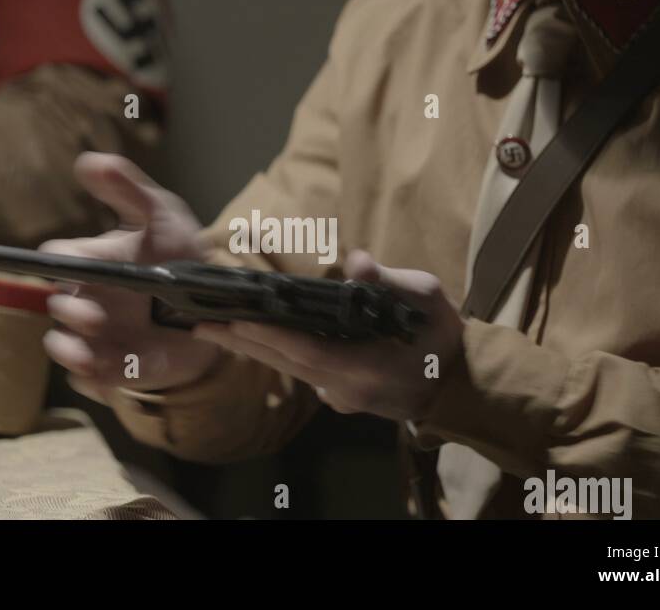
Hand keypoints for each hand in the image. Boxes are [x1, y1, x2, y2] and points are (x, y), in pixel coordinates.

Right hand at [40, 152, 221, 398]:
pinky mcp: (115, 366)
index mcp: (91, 261)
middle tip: (92, 316)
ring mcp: (98, 335)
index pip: (59, 257)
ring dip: (72, 354)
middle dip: (69, 312)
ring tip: (88, 360)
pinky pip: (94, 380)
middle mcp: (87, 297)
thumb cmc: (179, 253)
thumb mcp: (162, 216)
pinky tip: (112, 379)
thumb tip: (89, 161)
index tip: (70, 263)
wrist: (214, 302)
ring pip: (66, 347)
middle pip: (59, 305)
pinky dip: (98, 382)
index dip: (60, 260)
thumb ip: (129, 190)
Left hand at [192, 250, 464, 420]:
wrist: (460, 385)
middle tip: (200, 323)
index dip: (267, 336)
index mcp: (365, 369)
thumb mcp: (428, 297)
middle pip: (285, 363)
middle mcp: (345, 389)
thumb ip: (388, 279)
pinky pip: (300, 371)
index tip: (231, 321)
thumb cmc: (444, 338)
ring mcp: (341, 397)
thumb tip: (355, 261)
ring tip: (213, 327)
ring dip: (251, 347)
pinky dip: (275, 352)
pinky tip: (251, 336)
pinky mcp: (340, 396)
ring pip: (288, 369)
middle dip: (242, 341)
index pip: (305, 352)